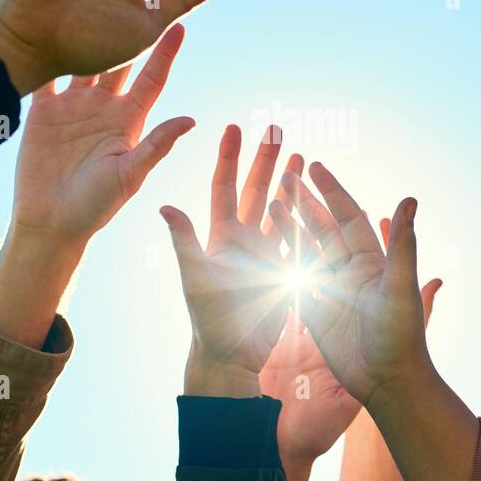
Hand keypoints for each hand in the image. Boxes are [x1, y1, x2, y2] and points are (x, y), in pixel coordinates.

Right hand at [10, 24, 192, 244]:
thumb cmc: (96, 207)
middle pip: (119, 61)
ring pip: (83, 61)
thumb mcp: (129, 176)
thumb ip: (156, 146)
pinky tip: (45, 25)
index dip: (165, 51)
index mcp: (128, 121)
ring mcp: (73, 107)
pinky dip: (44, 53)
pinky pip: (45, 75)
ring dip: (86, 33)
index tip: (180, 22)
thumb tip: (191, 120)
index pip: (151, 78)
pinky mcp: (43, 111)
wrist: (51, 222)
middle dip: (128, 30)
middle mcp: (103, 108)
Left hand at [162, 125, 295, 396]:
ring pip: (279, 209)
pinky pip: (297, 238)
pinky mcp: (282, 271)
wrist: (232, 354)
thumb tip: (164, 204)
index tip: (234, 127)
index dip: (229, 157)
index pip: (225, 187)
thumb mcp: (195, 277)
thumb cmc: (209, 319)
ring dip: (290, 183)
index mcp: (221, 236)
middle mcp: (243, 240)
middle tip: (277, 128)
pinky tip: (316, 199)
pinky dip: (305, 217)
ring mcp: (265, 254)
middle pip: (256, 190)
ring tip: (302, 156)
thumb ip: (185, 241)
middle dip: (266, 159)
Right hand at [271, 164, 477, 480]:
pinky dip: (282, 264)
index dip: (332, 190)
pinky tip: (263, 248)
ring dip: (291, 227)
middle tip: (286, 174)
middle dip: (306, 201)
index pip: (349, 216)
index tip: (315, 167)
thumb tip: (409, 198)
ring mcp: (332, 291)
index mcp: (372, 260)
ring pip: (308, 251)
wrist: (387, 381)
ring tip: (270, 202)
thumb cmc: (400, 335)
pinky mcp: (317, 313)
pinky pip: (296, 281)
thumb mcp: (401, 286)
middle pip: (324, 228)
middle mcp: (351, 271)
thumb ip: (402, 243)